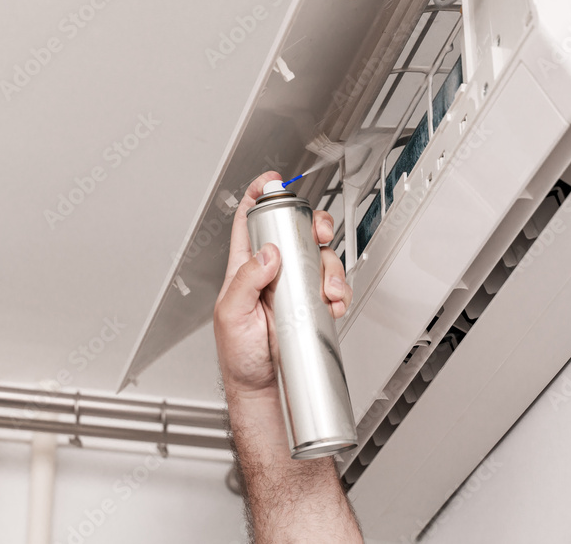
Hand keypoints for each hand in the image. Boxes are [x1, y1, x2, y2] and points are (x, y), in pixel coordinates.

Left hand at [213, 171, 352, 398]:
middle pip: (296, 231)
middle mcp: (273, 272)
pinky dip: (339, 291)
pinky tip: (332, 304)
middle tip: (319, 232)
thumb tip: (267, 252)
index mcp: (245, 267)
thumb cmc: (239, 355)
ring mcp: (296, 287)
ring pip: (321, 257)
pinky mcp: (314, 304)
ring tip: (326, 290)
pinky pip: (334, 287)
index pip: (249, 221)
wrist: (265, 389)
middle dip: (313, 224)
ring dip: (331, 267)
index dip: (259, 196)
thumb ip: (246, 280)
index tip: (271, 181)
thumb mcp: (231, 315)